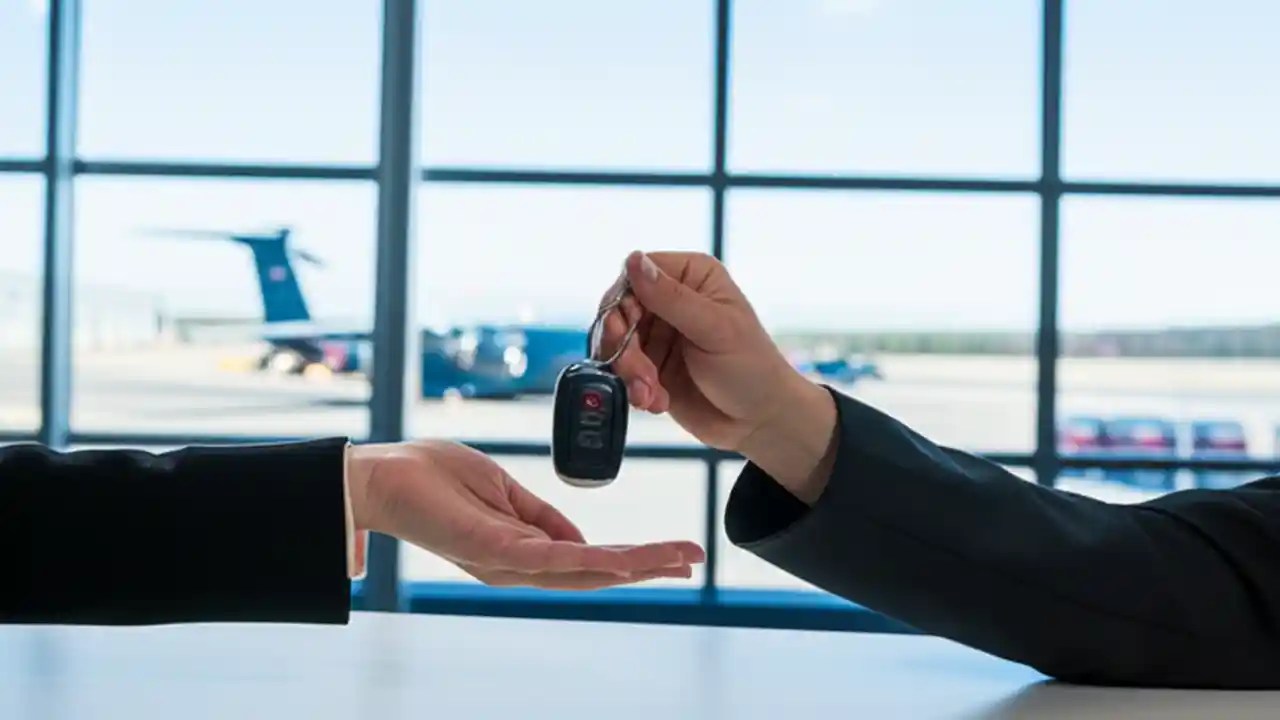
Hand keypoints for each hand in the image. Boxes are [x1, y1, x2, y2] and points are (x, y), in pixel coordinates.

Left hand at [347, 440, 703, 587]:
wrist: (378, 476)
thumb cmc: (430, 478)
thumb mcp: (501, 490)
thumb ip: (540, 515)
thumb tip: (580, 538)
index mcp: (519, 548)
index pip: (587, 558)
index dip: (633, 558)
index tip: (675, 552)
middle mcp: (516, 564)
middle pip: (594, 572)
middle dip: (647, 566)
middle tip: (693, 560)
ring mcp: (504, 561)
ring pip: (581, 569)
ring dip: (633, 564)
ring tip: (676, 558)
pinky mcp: (490, 550)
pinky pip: (548, 557)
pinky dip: (588, 559)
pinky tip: (623, 560)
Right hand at [600, 251, 838, 502]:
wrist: (759, 421)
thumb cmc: (751, 368)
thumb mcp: (714, 329)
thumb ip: (671, 298)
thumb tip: (633, 260)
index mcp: (692, 277)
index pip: (637, 272)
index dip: (624, 300)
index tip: (626, 328)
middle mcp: (671, 300)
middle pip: (619, 310)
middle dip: (624, 346)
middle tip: (641, 374)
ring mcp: (658, 334)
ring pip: (615, 343)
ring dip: (628, 372)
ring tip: (651, 395)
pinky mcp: (650, 366)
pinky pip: (621, 370)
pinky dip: (633, 388)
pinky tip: (656, 402)